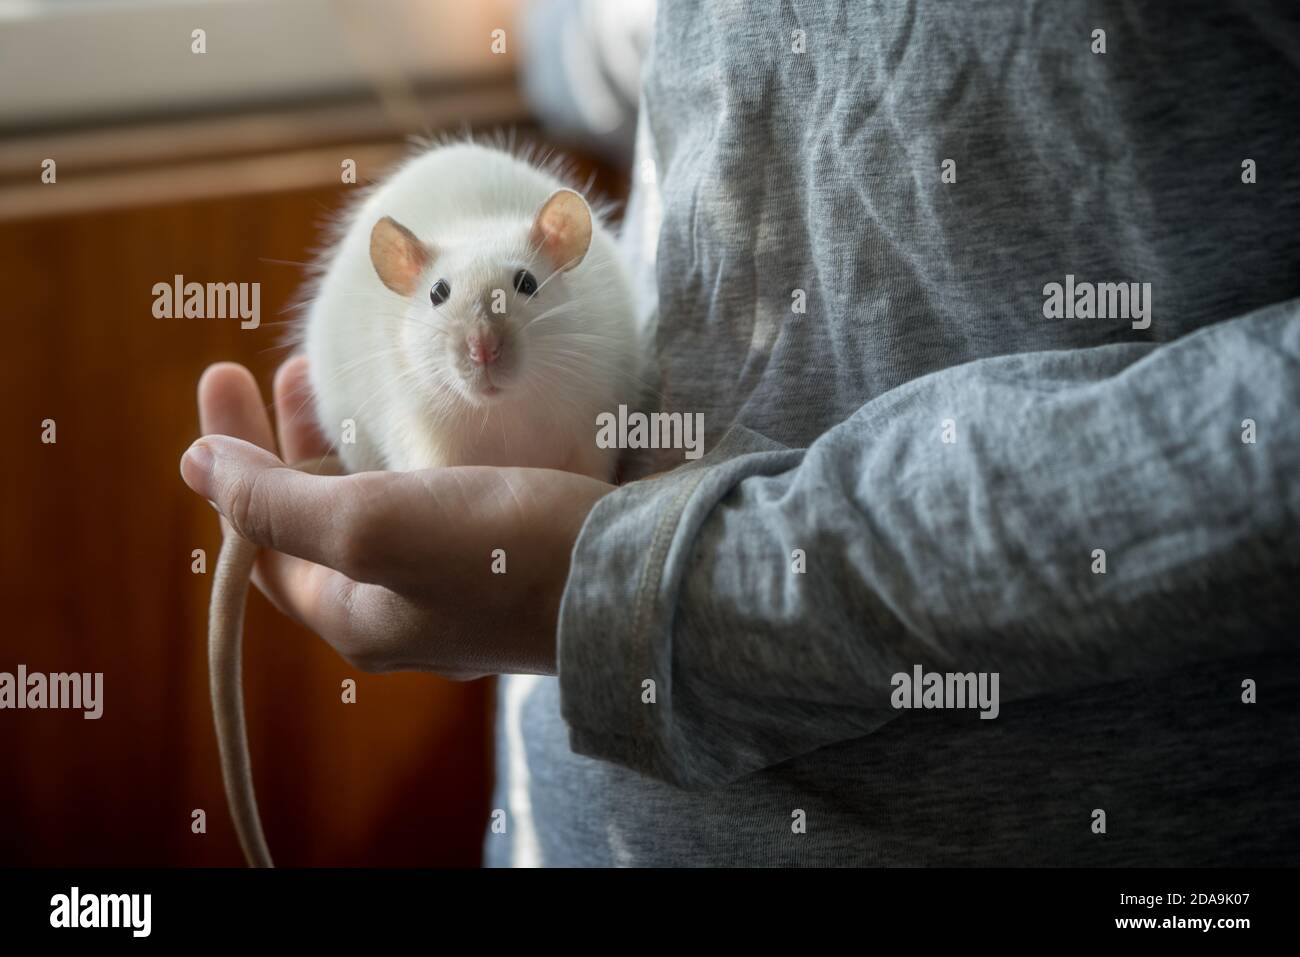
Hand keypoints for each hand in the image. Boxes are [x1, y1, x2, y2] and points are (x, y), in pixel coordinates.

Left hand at [180, 358, 613, 677]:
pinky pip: (426, 512)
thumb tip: (197, 468)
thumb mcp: (373, 525)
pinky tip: (415, 427)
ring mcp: (454, 591)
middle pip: (313, 525)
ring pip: (373, 515)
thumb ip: (277, 502)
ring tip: (336, 383)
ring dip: (342, 449)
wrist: (640, 580)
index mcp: (354, 616)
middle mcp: (399, 613)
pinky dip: (401, 462)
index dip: (229, 462)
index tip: (223, 376)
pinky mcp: (503, 564)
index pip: (259, 539)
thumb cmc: (505, 552)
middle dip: (283, 447)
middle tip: (275, 367)